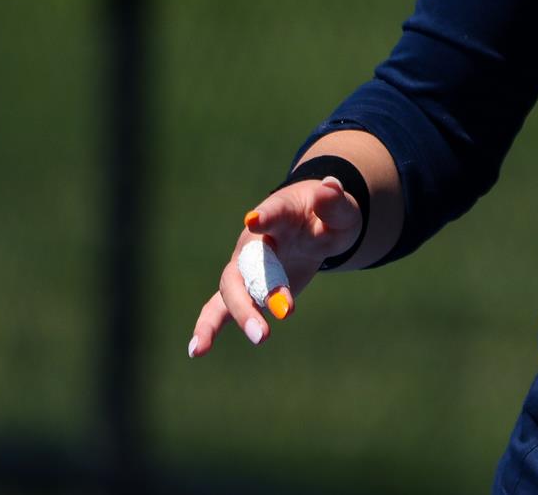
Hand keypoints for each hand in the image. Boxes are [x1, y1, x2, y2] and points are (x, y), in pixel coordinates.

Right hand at [186, 175, 362, 356]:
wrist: (314, 224)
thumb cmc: (328, 215)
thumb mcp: (341, 210)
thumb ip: (334, 203)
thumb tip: (329, 186)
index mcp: (279, 212)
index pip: (272, 212)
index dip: (265, 217)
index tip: (256, 220)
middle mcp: (255, 240)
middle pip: (248, 263)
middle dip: (261, 287)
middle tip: (286, 311)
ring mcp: (246, 266)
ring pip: (229, 289)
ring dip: (237, 314)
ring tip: (222, 344)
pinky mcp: (246, 289)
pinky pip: (222, 308)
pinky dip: (208, 328)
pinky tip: (195, 351)